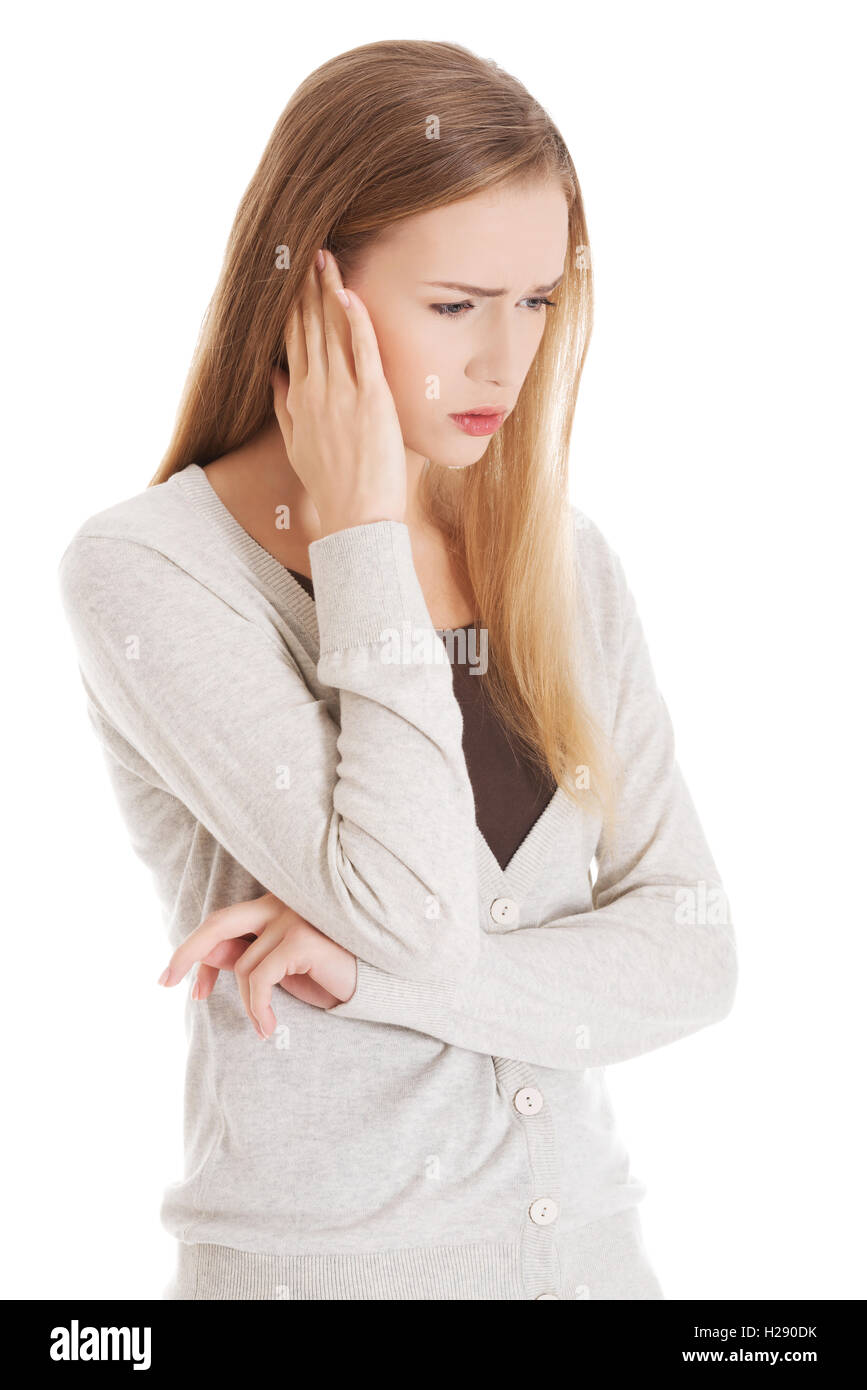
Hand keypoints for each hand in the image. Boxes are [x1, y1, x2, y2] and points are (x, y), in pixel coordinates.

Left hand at [156, 893, 357, 1038]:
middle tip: (165, 981)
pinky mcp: (302, 939)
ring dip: (247, 1004)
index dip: (199, 953)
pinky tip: (267, 1027)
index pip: (223, 923)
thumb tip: (206, 957)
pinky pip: (260, 978)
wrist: (378, 981)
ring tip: (262, 1027)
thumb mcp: (281, 971)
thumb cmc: (330, 975)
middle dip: (187, 952)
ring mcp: (293, 918)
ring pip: (243, 965)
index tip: (187, 987)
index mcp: (273, 907)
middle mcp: (281, 904)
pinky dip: (257, 1007)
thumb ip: (248, 957)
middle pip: (219, 923)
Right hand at [270, 247, 406, 534]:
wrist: (355, 516)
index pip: (291, 340)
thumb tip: (274, 372)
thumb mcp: (297, 444)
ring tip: (325, 257)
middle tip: (307, 249)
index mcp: (297, 398)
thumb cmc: (332, 485)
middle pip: (307, 327)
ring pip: (330, 331)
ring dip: (328, 291)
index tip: (291, 277)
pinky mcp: (371, 400)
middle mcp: (314, 390)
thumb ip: (283, 405)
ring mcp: (342, 393)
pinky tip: (349, 293)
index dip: (292, 305)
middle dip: (306, 287)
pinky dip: (355, 320)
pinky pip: (361, 351)